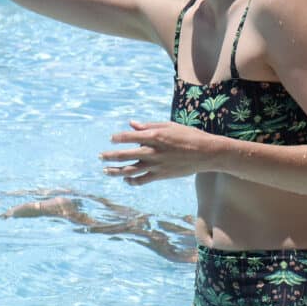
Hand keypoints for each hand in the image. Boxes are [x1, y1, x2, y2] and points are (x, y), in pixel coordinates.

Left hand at [102, 120, 218, 185]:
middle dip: (109, 156)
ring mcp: (156, 165)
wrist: (207, 153)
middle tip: (100, 157)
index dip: (117, 138)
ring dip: (115, 171)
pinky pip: (142, 180)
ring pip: (130, 170)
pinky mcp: (161, 175)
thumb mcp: (169, 126)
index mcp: (154, 136)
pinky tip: (126, 179)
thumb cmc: (188, 136)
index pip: (128, 137)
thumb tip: (131, 124)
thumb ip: (148, 126)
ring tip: (105, 170)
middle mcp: (152, 151)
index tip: (111, 139)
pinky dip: (131, 181)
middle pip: (124, 155)